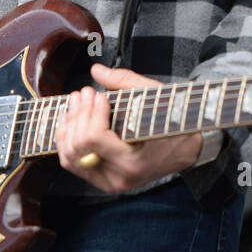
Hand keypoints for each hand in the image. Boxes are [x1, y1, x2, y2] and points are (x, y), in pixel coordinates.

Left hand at [54, 63, 202, 193]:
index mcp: (132, 161)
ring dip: (67, 127)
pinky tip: (71, 119)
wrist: (184, 149)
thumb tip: (97, 70)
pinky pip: (73, 162)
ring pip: (69, 158)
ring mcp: (109, 181)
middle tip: (84, 93)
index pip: (93, 139)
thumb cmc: (172, 122)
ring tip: (76, 103)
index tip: (99, 95)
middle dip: (77, 115)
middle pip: (77, 148)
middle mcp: (118, 177)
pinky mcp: (102, 179)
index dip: (91, 112)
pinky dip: (67, 140)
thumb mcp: (152, 97)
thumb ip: (123, 81)